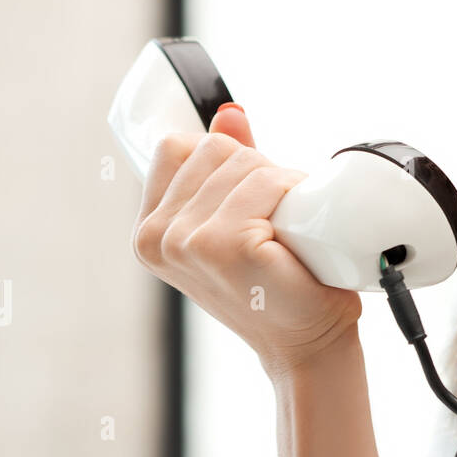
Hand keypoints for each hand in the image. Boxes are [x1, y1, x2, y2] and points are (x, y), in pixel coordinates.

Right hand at [131, 104, 362, 374]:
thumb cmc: (276, 282)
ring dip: (281, 184)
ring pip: (245, 161)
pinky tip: (296, 233)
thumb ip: (228, 166)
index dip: (223, 159)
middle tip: (275, 217)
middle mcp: (156, 236)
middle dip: (256, 170)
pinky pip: (268, 182)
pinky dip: (293, 193)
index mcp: (150, 230)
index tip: (246, 197)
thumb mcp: (239, 217)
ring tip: (288, 228)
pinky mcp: (224, 245)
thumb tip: (230, 114)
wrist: (306, 342)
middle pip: (214, 148)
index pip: (176, 146)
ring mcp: (186, 241)